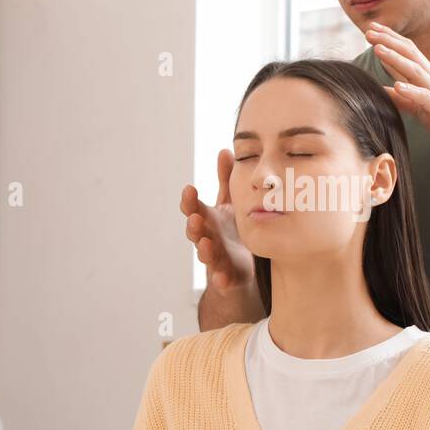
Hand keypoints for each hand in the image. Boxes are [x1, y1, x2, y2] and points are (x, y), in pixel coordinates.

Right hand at [181, 148, 255, 293]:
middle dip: (193, 224)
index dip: (189, 201)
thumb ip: (225, 179)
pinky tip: (223, 278)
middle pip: (195, 231)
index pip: (193, 208)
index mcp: (207, 219)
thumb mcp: (229, 203)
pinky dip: (221, 279)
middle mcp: (207, 238)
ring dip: (203, 249)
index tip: (190, 189)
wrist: (240, 268)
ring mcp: (215, 258)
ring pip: (205, 254)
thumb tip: (225, 150)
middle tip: (195, 217)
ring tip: (205, 244)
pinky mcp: (227, 276)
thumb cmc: (230, 231)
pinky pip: (222, 279)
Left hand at [367, 21, 429, 163]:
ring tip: (377, 50)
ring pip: (416, 71)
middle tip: (368, 31)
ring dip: (396, 59)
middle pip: (410, 54)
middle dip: (389, 41)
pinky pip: (426, 98)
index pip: (408, 51)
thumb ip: (402, 97)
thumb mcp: (420, 108)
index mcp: (428, 77)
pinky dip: (412, 91)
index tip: (371, 28)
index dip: (390, 38)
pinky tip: (398, 86)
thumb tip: (382, 90)